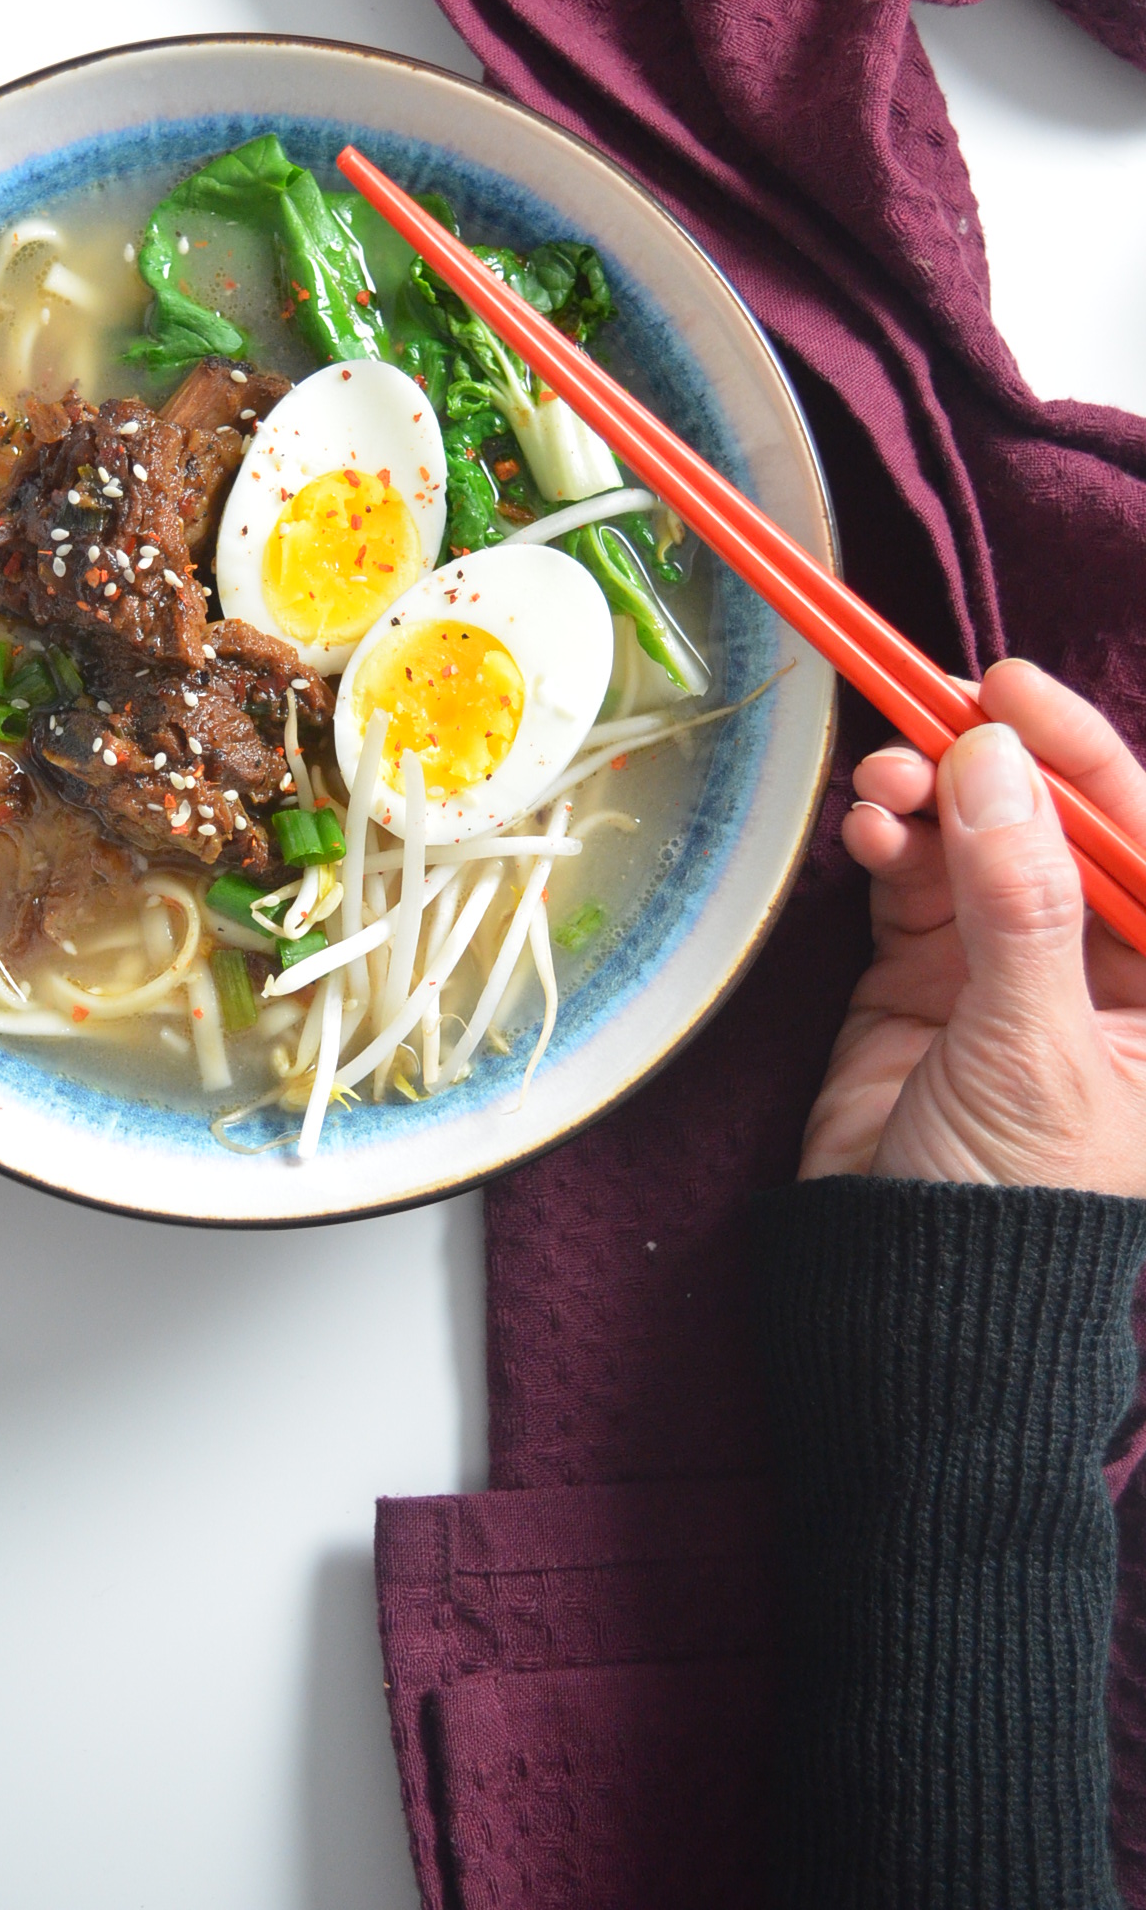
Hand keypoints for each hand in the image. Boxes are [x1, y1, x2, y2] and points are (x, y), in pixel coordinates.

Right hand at [800, 659, 1145, 1192]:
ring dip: (926, 796)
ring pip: (974, 834)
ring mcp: (1009, 962)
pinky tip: (866, 835)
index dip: (1082, 754)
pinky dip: (887, 842)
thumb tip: (993, 758)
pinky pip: (912, 874)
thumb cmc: (1017, 1200)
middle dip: (991, 765)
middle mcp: (1100, 961)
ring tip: (880, 788)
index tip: (1011, 688)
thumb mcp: (1034, 1049)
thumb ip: (1018, 899)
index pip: (1142, 836)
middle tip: (926, 716)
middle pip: (1053, 820)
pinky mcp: (924, 972)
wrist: (906, 1296)